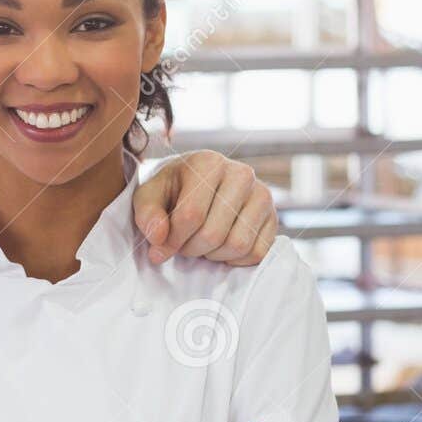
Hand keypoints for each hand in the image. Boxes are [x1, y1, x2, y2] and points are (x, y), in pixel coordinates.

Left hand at [133, 150, 276, 266]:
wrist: (197, 185)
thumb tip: (158, 238)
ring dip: (211, 255)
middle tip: (181, 244)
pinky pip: (256, 253)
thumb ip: (147, 214)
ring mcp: (263, 195)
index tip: (160, 246)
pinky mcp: (274, 218)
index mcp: (208, 162)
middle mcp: (242, 174)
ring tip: (199, 242)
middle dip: (190, 248)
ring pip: (237, 245)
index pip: (191, 214)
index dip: (172, 239)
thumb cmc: (171, 190)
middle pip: (213, 234)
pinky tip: (219, 246)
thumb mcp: (149, 196)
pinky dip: (234, 259)